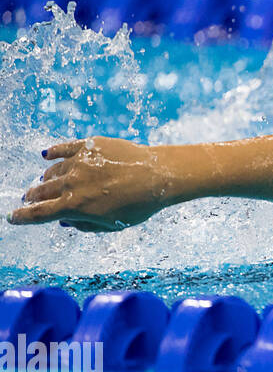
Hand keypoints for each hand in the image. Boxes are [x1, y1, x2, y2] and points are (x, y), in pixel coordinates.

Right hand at [7, 137, 170, 231]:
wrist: (159, 175)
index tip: (12, 217)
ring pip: (52, 171)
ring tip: (44, 182)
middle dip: (32, 197)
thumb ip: (84, 225)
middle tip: (29, 198)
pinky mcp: (89, 146)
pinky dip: (53, 152)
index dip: (22, 217)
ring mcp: (79, 163)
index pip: (39, 213)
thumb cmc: (139, 205)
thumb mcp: (111, 224)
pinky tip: (47, 155)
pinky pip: (64, 148)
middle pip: (42, 192)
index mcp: (75, 206)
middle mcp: (72, 183)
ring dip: (46, 179)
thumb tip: (65, 221)